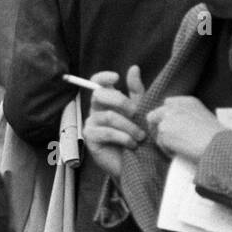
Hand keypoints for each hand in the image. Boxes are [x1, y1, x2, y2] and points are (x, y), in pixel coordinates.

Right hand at [84, 66, 146, 180]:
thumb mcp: (140, 111)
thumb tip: (133, 68)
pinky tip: (132, 144)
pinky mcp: (90, 138)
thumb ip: (136, 91)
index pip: (97, 82)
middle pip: (99, 95)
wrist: (135, 163)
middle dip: (120, 101)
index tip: (116, 78)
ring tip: (141, 137)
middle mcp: (96, 110)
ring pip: (107, 115)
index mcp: (107, 101)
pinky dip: (123, 137)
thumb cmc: (136, 136)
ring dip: (129, 126)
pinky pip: (105, 132)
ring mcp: (91, 124)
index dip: (103, 77)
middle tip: (136, 113)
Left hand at [146, 96, 222, 164]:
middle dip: (159, 127)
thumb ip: (188, 117)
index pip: (167, 104)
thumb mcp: (205, 118)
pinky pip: (160, 144)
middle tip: (169, 139)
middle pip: (154, 116)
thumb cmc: (217, 136)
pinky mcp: (163, 130)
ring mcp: (166, 118)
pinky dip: (168, 150)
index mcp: (188, 101)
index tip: (172, 126)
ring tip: (182, 147)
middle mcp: (174, 107)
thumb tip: (178, 127)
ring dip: (165, 141)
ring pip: (157, 132)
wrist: (219, 144)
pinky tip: (182, 152)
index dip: (166, 116)